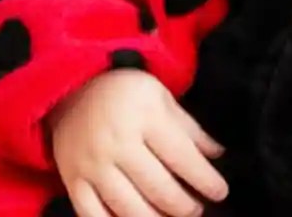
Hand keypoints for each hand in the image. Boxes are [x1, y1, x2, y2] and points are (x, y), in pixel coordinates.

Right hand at [47, 69, 228, 216]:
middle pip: (158, 189)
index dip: (206, 180)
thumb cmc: (124, 93)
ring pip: (129, 208)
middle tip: (196, 209)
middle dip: (184, 206)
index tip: (220, 191)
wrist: (71, 89)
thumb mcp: (161, 97)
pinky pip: (93, 215)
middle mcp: (116, 141)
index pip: (182, 158)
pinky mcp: (73, 179)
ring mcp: (92, 164)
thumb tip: (217, 154)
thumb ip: (190, 128)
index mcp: (144, 116)